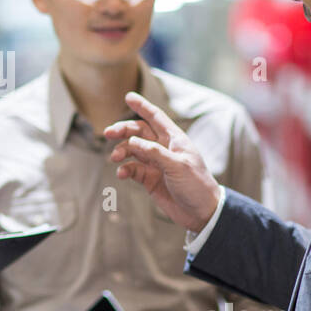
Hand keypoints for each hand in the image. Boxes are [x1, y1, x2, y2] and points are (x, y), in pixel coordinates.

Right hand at [104, 91, 221, 231]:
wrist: (201, 213)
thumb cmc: (197, 185)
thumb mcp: (178, 166)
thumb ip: (155, 152)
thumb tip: (132, 141)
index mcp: (175, 140)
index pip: (156, 118)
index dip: (143, 106)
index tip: (128, 96)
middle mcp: (163, 149)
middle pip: (139, 132)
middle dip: (123, 130)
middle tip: (108, 132)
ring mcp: (155, 164)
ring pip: (133, 150)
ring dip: (122, 151)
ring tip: (116, 158)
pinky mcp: (149, 179)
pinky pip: (132, 169)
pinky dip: (125, 169)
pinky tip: (121, 174)